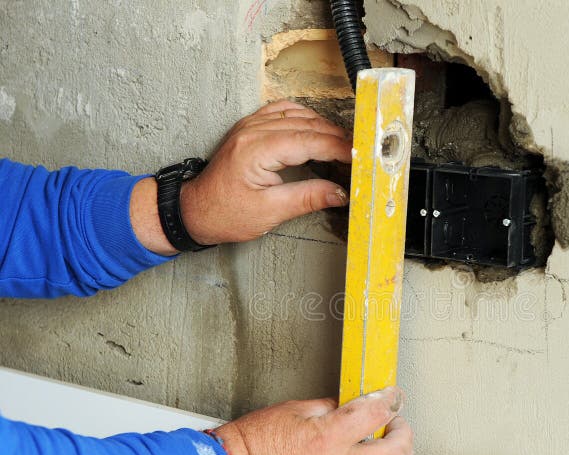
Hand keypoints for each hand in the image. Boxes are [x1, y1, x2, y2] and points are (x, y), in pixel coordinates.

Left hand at [131, 100, 351, 254]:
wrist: (194, 210)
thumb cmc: (224, 214)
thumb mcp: (270, 212)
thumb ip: (308, 198)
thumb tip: (340, 193)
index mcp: (257, 150)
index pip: (309, 141)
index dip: (339, 147)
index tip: (360, 156)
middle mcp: (253, 131)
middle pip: (307, 124)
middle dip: (337, 137)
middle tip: (359, 153)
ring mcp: (250, 126)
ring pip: (297, 114)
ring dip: (323, 127)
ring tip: (344, 144)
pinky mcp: (250, 128)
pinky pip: (282, 111)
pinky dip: (304, 118)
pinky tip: (317, 129)